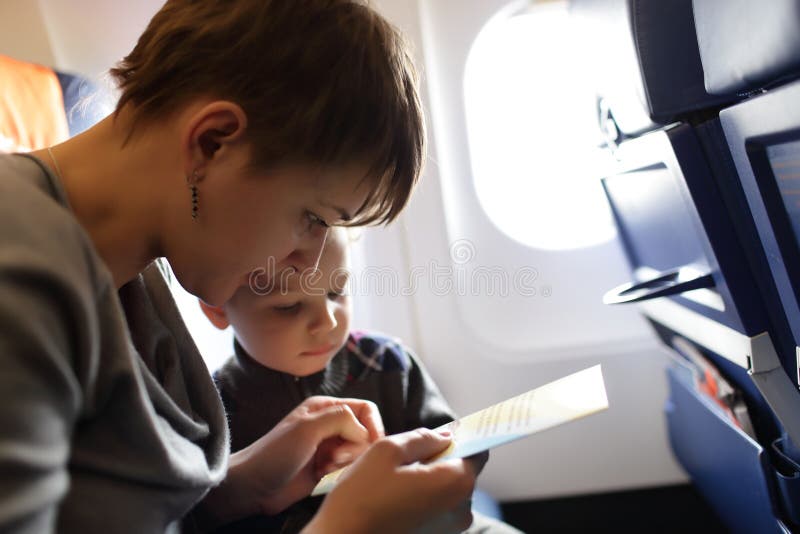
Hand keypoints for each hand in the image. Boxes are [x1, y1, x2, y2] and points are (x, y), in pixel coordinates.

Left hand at [199, 396, 383, 526]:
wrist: (254, 485)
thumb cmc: (275, 453)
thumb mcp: (307, 428)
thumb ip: (340, 419)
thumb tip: (364, 432)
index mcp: (325, 407)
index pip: (365, 409)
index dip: (371, 425)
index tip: (368, 443)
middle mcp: (330, 424)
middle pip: (365, 431)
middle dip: (356, 446)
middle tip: (335, 456)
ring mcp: (329, 446)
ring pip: (359, 451)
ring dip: (347, 460)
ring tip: (326, 466)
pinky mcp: (326, 467)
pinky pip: (349, 467)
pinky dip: (341, 472)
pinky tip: (322, 474)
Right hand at [304, 428, 478, 533]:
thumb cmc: (362, 497)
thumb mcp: (388, 450)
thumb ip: (423, 437)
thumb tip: (445, 436)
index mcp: (456, 482)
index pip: (478, 451)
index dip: (461, 438)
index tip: (442, 433)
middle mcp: (462, 509)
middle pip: (462, 471)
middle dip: (441, 459)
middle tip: (406, 457)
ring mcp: (450, 529)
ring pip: (447, 490)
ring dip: (429, 479)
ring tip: (396, 479)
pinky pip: (437, 508)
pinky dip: (423, 497)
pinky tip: (396, 497)